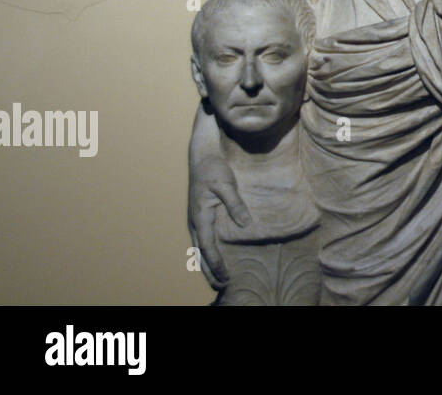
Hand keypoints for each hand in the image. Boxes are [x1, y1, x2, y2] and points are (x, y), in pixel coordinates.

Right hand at [187, 123, 250, 291]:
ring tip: (218, 278)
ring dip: (208, 263)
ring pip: (200, 247)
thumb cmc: (214, 169)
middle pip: (201, 252)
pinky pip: (203, 239)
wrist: (202, 157)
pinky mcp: (201, 215)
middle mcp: (196, 221)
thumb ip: (235, 204)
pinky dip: (208, 251)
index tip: (225, 275)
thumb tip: (245, 224)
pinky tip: (216, 256)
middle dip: (210, 269)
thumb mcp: (226, 184)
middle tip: (222, 284)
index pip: (207, 246)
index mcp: (200, 216)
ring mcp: (197, 218)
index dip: (216, 262)